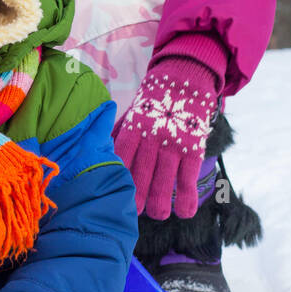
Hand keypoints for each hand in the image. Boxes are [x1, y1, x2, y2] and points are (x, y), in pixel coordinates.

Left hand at [112, 59, 217, 218]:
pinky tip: (184, 212)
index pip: (121, 154)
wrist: (186, 75)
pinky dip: (187, 195)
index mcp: (134, 127)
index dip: (116, 176)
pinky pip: (189, 174)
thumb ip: (117, 132)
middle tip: (132, 213)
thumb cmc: (154, 99)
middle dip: (136, 194)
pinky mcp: (194, 146)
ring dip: (161, 200)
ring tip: (158, 215)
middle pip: (141, 170)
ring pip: (165, 176)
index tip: (109, 193)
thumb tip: (97, 149)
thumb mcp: (132, 111)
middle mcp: (152, 135)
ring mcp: (174, 141)